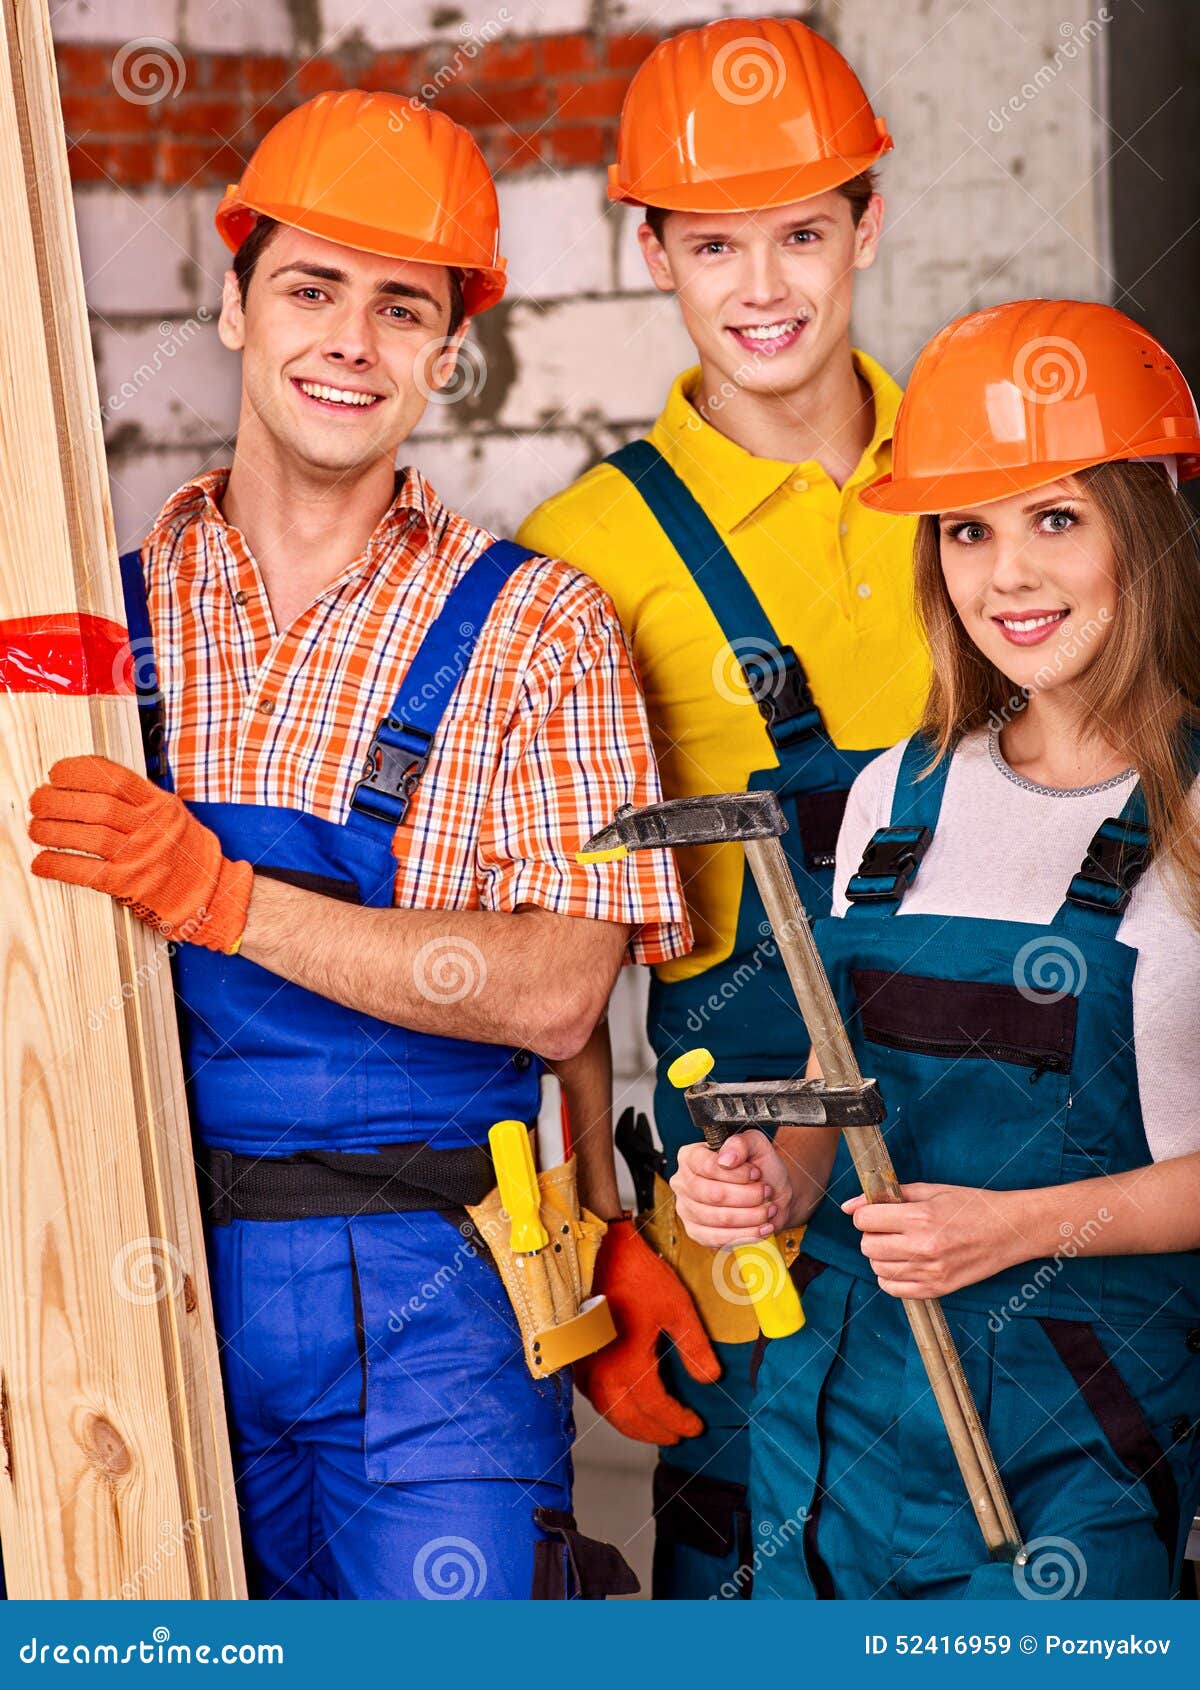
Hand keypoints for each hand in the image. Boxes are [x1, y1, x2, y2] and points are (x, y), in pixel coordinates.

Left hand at [28, 756, 251, 953]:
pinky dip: (58, 866)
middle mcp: (151, 828)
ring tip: (37, 829)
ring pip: (88, 836)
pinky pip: (86, 872)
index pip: (114, 778)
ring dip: (52, 831)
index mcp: (159, 806)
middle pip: (96, 806)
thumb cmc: (188, 856)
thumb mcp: (171, 817)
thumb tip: (91, 786)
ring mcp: (141, 857)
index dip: (79, 772)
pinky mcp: (130, 885)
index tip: (57, 773)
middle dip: (58, 801)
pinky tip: (42, 862)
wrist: (214, 895)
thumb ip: (138, 801)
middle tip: (39, 801)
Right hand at [573, 1218, 719, 1444]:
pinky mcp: (577, 1356)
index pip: (656, 1408)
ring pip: (609, 1410)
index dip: (678, 1420)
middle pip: (629, 1418)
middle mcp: (601, 1374)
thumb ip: (693, 1347)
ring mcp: (585, 1366)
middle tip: (676, 1435)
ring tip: (654, 1426)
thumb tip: (709, 1378)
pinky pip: (595, 1395)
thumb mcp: (676, 1307)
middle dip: (655, 1431)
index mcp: (628, 1365)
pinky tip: (625, 1402)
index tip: (696, 1426)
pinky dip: (614, 1407)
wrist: (597, 1249)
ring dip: (632, 1424)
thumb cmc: (635, 1274)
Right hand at [670, 1130, 794, 1249]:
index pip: (705, 1165)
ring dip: (750, 1216)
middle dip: (747, 1196)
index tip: (756, 1173)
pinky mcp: (696, 1233)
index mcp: (690, 1156)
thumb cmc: (762, 1168)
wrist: (772, 1195)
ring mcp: (686, 1209)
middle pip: (714, 1194)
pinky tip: (761, 1227)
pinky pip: (719, 1238)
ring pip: (719, 1218)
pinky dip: (745, 1235)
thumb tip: (726, 1158)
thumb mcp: (757, 1145)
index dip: (736, 1173)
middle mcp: (683, 1182)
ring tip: (767, 1209)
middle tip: (765, 1192)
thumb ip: (741, 1143)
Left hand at [844, 1182, 1022, 1298]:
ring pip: (877, 1269)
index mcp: (920, 1218)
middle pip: (867, 1247)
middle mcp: (923, 1248)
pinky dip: (892, 1277)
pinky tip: (906, 1263)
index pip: (865, 1220)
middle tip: (890, 1228)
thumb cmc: (972, 1205)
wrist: (1009, 1230)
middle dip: (872, 1235)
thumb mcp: (931, 1190)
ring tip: (901, 1245)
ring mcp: (930, 1272)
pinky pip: (893, 1289)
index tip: (877, 1213)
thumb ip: (888, 1197)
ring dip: (882, 1256)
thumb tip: (849, 1206)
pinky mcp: (937, 1289)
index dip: (866, 1214)